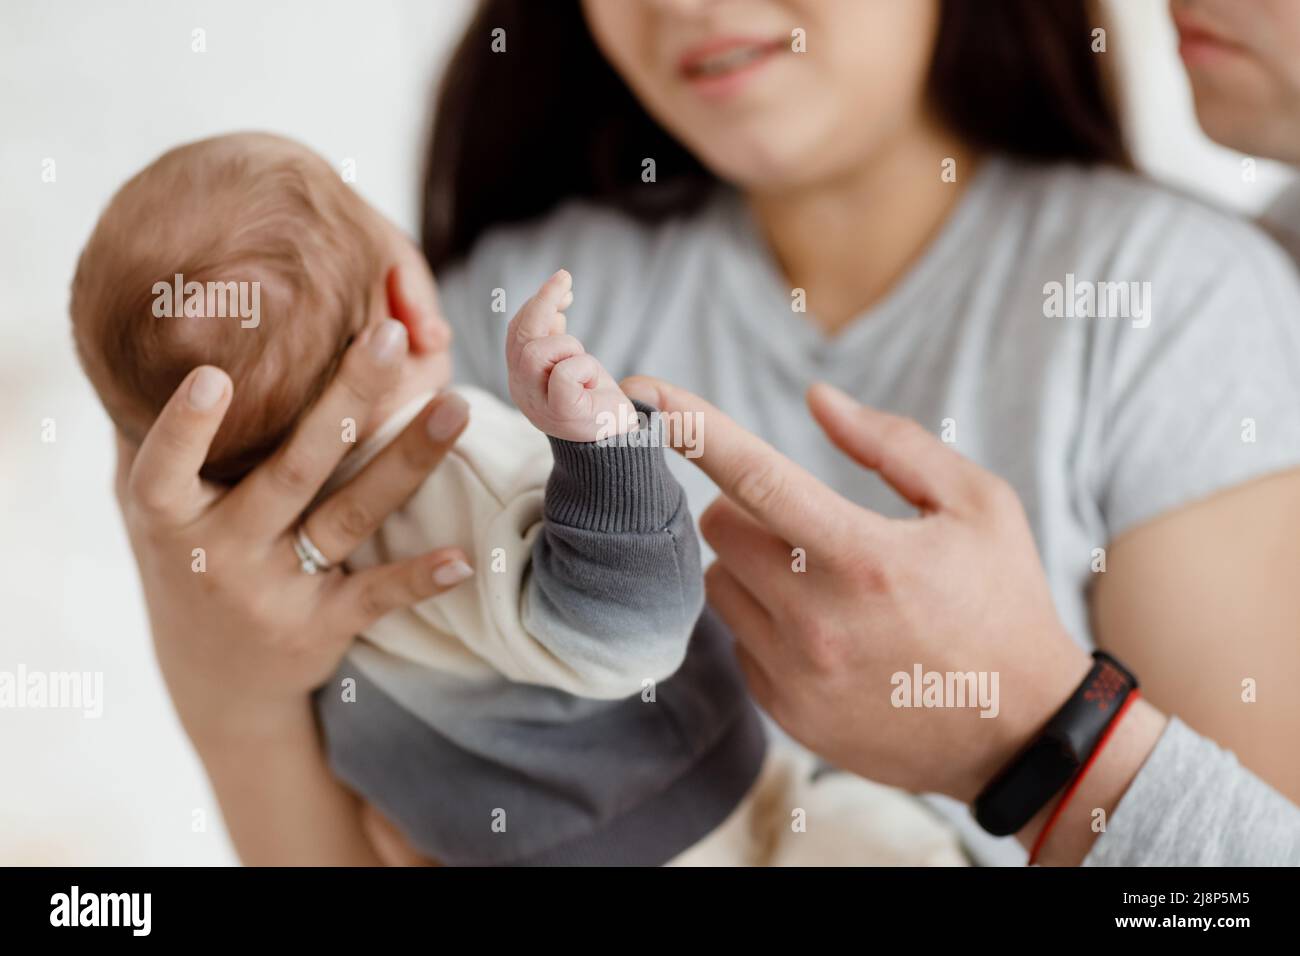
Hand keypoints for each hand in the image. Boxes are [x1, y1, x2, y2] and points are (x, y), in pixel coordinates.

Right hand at [116, 320, 474, 748]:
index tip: (212, 376)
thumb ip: (155, 437)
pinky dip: (419, 578)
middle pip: (292, 469)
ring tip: (454, 406)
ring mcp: (274, 591)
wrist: (216, 681)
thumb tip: (169, 336)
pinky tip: (463, 558)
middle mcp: (219, 553)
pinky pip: (376, 596)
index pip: (165, 469)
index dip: (185, 428)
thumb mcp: (155, 508)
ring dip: (407, 460)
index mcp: (168, 516)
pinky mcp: (322, 626)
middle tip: (386, 336)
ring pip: (349, 515)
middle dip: (345, 400)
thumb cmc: (188, 559)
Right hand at [506, 269, 634, 441]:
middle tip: (567, 281)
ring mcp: (538, 405)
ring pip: (536, 352)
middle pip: (520, 337)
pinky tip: (592, 381)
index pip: (517, 332)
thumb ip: (556, 340)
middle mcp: (522, 390)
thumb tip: (553, 311)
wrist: (618, 440)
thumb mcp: (573, 362)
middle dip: (543, 302)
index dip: (537, 302)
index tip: (564, 283)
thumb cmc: (595, 401)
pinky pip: (564, 374)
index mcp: (523, 377)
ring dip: (567, 345)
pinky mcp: (560, 414)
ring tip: (586, 365)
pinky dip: (582, 367)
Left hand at [621, 376, 1092, 802]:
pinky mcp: (786, 712)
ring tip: (820, 580)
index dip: (693, 425)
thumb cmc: (1003, 603)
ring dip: (751, 567)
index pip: (754, 477)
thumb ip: (893, 444)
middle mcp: (817, 619)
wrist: (1022, 732)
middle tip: (803, 521)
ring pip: (719, 585)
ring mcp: (796, 674)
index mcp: (863, 557)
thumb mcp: (978, 506)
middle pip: (719, 529)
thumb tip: (817, 399)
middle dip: (748, 509)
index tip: (643, 390)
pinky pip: (736, 641)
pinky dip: (764, 623)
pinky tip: (825, 633)